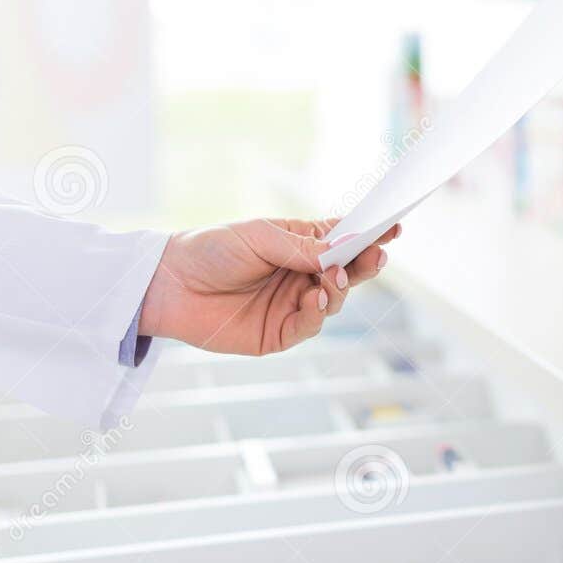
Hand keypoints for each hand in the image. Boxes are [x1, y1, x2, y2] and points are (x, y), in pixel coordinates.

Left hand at [138, 217, 399, 355]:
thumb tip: (340, 253)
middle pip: (348, 272)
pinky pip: (309, 327)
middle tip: (377, 256)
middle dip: (365, 264)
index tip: (393, 228)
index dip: (369, 235)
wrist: (169, 284)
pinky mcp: (279, 334)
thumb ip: (301, 248)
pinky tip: (314, 299)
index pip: (344, 239)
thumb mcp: (259, 237)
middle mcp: (303, 275)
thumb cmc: (211, 249)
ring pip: (334, 301)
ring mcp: (293, 305)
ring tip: (330, 277)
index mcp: (301, 244)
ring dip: (339, 289)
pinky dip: (316, 313)